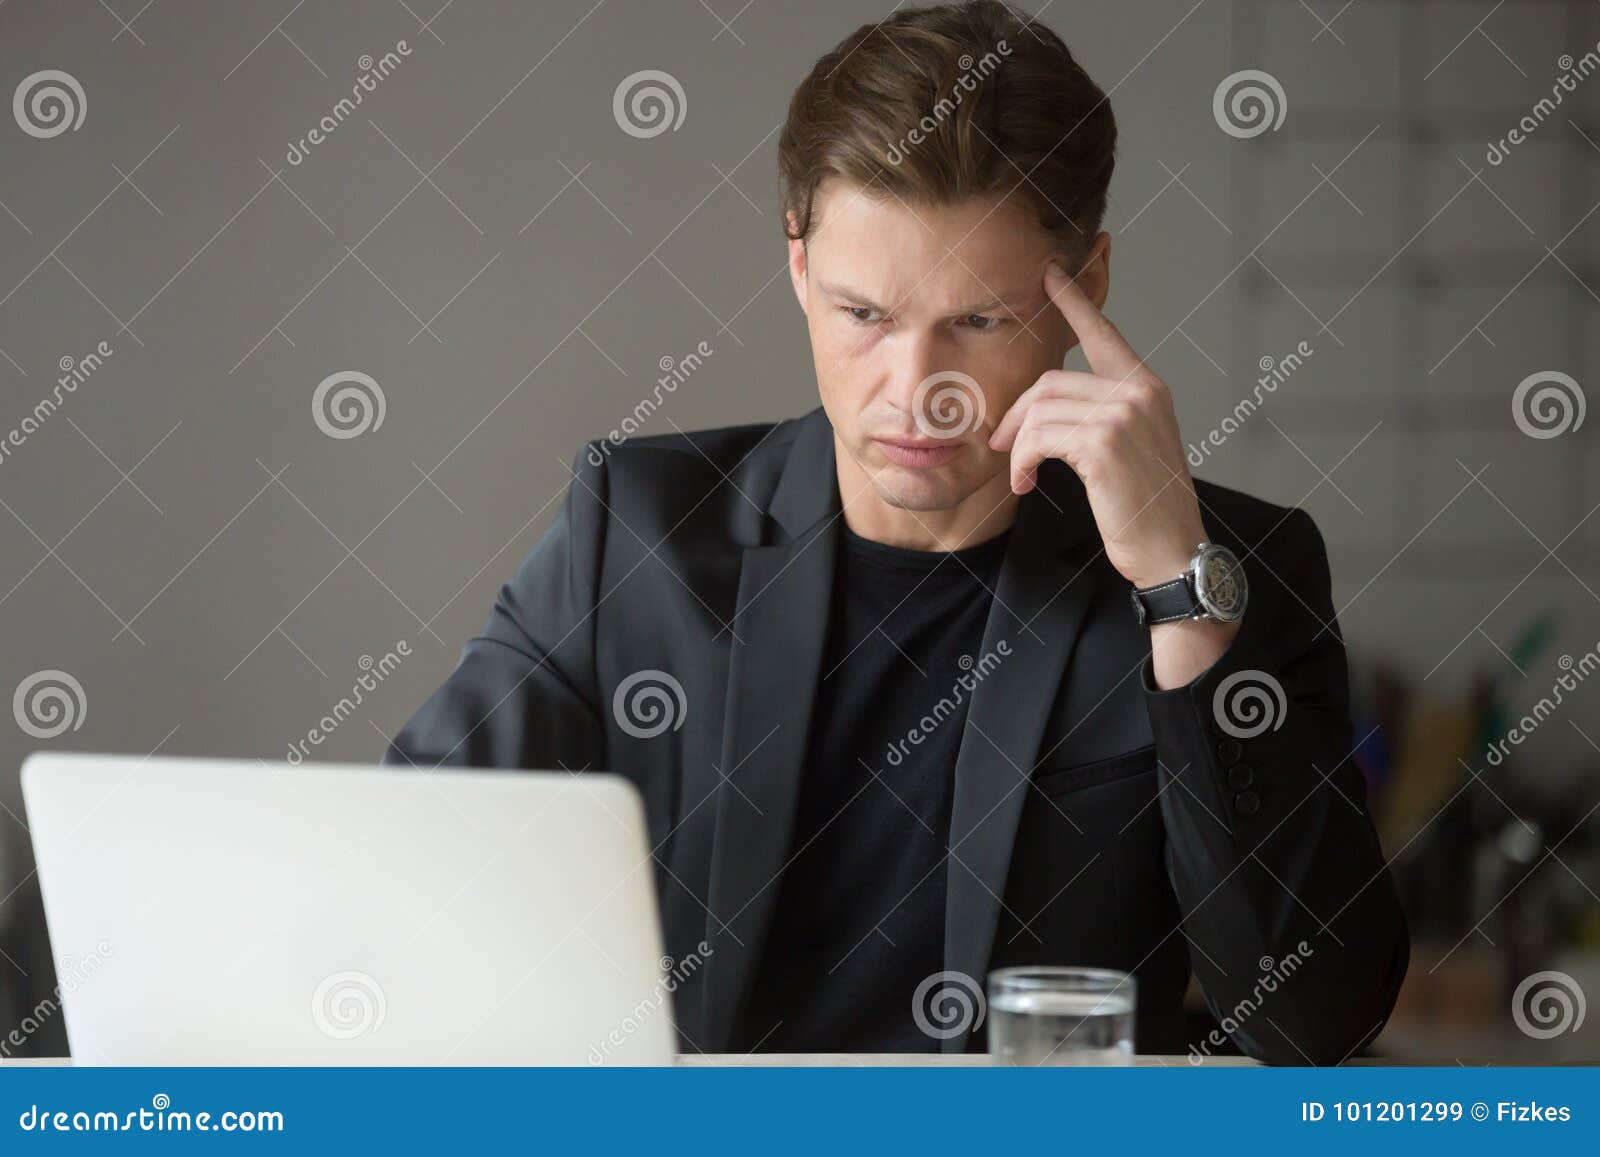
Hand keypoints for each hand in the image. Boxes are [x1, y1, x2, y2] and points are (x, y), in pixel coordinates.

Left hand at [988, 261, 1206, 590]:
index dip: (1074, 303)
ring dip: (1017, 445)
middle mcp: (1139, 391)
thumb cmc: (1146, 507)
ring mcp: (1124, 414)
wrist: (1170, 549)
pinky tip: (1025, 483)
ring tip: (1019, 474)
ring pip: (1039, 410)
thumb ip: (1102, 416)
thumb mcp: (1130, 449)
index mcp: (1147, 387)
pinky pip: (1038, 437)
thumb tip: (1044, 408)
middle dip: (1017, 415)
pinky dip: (1022, 461)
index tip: (1051, 275)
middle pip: (1050, 381)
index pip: (1104, 333)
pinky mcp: (1104, 443)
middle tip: (1003, 447)